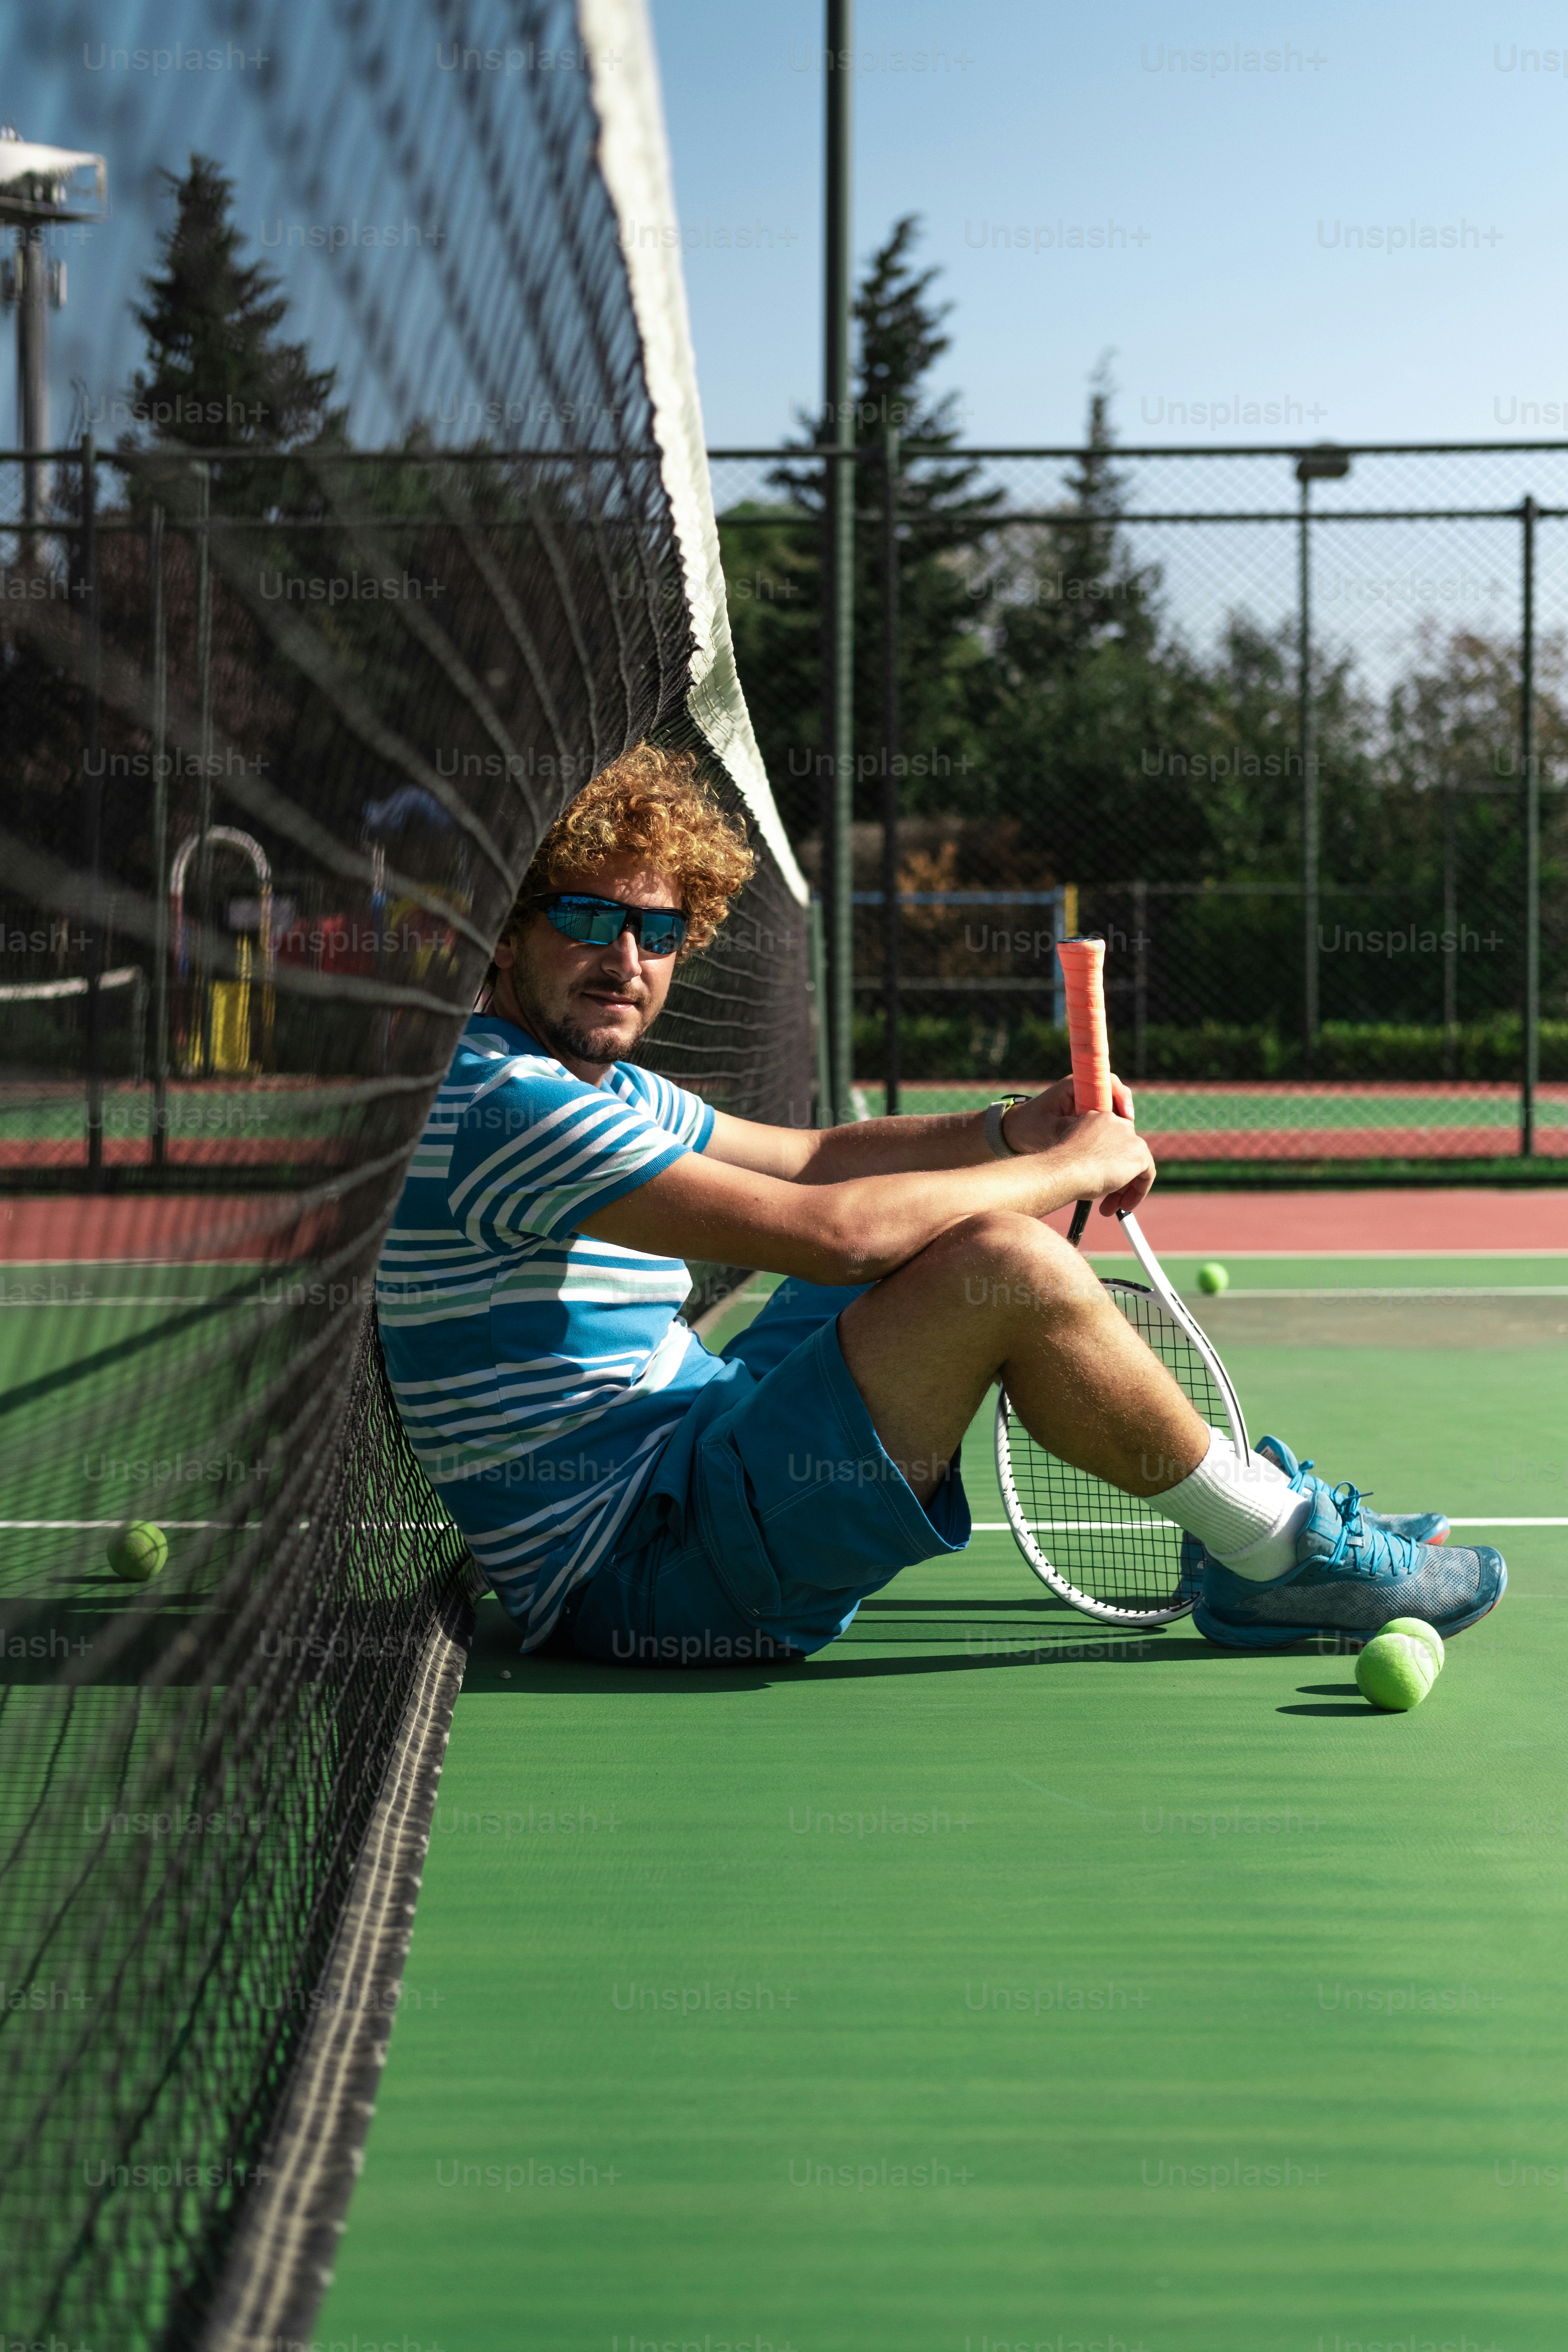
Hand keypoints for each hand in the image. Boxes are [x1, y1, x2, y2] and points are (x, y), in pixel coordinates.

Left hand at [1000, 1070, 1136, 1152]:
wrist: (1016, 1133)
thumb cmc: (1029, 1127)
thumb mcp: (1047, 1129)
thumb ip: (1069, 1128)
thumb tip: (1092, 1133)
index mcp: (1074, 1085)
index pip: (1107, 1082)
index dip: (1120, 1096)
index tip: (1126, 1115)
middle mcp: (1085, 1092)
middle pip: (1116, 1097)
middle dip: (1125, 1114)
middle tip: (1129, 1133)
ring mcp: (1088, 1105)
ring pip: (1114, 1112)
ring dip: (1120, 1127)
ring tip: (1123, 1145)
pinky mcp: (1088, 1119)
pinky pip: (1107, 1123)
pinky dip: (1112, 1134)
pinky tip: (1113, 1150)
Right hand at [1057, 1106, 1154, 1217]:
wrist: (1064, 1171)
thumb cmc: (1062, 1167)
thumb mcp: (1077, 1155)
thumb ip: (1092, 1154)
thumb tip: (1103, 1172)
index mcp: (1097, 1118)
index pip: (1112, 1141)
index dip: (1108, 1164)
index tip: (1101, 1180)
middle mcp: (1115, 1122)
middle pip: (1125, 1152)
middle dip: (1118, 1179)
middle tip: (1107, 1200)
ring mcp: (1129, 1136)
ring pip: (1135, 1164)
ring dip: (1125, 1188)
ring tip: (1111, 1208)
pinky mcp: (1140, 1153)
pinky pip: (1147, 1174)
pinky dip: (1138, 1192)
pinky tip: (1124, 1205)